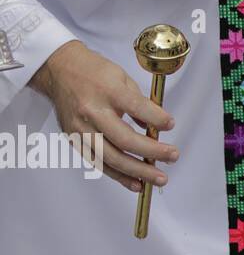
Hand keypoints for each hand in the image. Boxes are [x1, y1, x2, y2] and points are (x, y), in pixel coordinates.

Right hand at [30, 40, 178, 192]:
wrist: (59, 71)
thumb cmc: (93, 72)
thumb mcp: (122, 77)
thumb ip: (140, 102)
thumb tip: (158, 125)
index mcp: (108, 91)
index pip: (137, 108)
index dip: (157, 119)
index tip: (171, 125)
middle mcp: (92, 112)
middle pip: (124, 139)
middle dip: (152, 152)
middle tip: (173, 156)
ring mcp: (81, 129)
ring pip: (111, 158)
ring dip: (138, 171)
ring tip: (159, 179)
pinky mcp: (75, 140)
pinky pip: (98, 163)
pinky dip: (118, 176)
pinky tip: (136, 183)